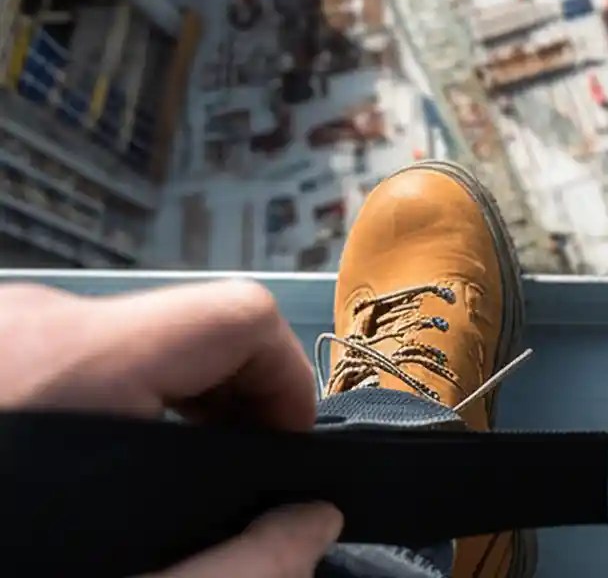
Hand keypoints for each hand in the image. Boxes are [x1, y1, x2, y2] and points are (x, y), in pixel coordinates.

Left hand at [0, 281, 341, 576]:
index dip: (289, 380)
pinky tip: (117, 455)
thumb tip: (315, 521)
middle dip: (237, 395)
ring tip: (180, 469)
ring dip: (183, 395)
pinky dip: (126, 392)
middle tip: (238, 474)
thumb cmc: (6, 551)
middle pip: (196, 322)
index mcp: (78, 363)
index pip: (241, 316)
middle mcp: (41, 321)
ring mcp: (12, 324)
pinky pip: (90, 345)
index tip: (286, 449)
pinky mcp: (1, 340)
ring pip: (145, 333)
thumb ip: (241, 563)